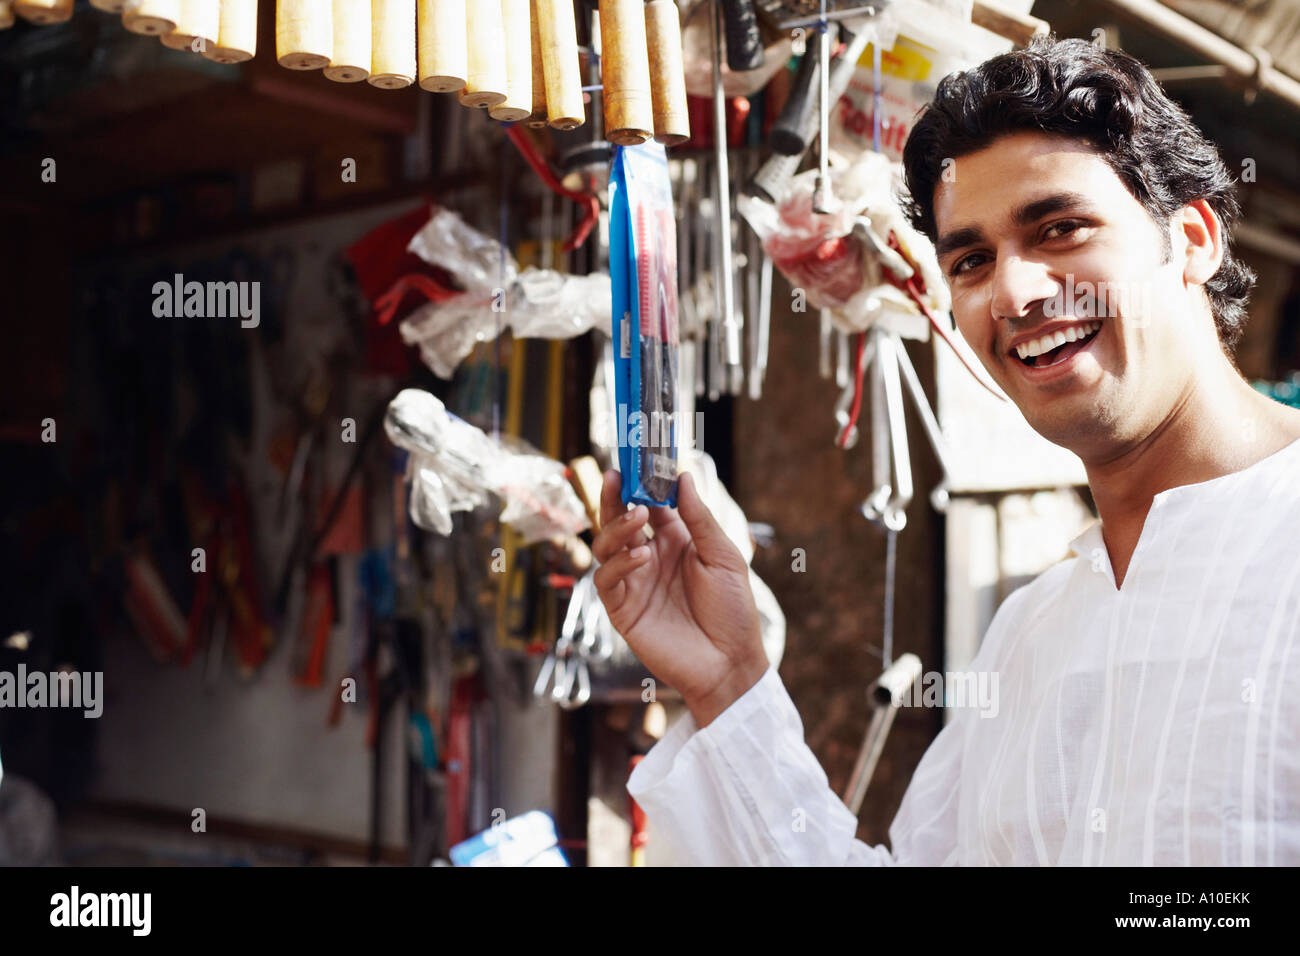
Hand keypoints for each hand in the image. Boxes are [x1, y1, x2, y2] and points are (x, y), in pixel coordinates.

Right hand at [592, 469, 767, 726]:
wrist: (729, 663)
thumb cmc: (733, 611)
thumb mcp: (723, 556)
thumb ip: (699, 518)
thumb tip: (683, 477)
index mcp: (675, 542)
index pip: (650, 504)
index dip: (642, 482)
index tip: (638, 459)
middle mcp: (650, 558)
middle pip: (620, 519)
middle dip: (616, 496)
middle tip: (617, 475)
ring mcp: (634, 583)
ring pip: (605, 545)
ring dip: (617, 526)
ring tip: (638, 517)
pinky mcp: (622, 609)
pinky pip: (606, 579)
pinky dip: (618, 563)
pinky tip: (641, 556)